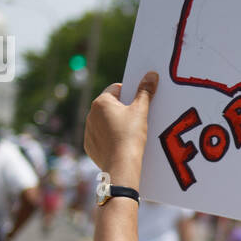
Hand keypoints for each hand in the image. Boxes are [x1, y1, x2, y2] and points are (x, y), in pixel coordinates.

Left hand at [84, 71, 157, 187]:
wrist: (121, 165)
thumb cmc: (131, 135)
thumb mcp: (141, 111)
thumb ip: (145, 91)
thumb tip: (151, 74)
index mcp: (101, 102)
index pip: (116, 88)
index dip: (130, 93)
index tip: (138, 102)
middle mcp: (90, 114)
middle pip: (110, 105)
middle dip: (123, 109)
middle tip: (137, 118)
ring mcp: (88, 130)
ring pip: (104, 121)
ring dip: (115, 123)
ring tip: (130, 132)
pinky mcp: (90, 145)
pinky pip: (100, 136)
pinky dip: (110, 137)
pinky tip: (121, 144)